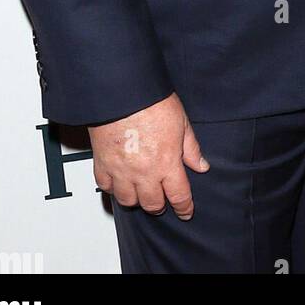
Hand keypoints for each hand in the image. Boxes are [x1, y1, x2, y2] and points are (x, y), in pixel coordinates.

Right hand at [89, 91, 208, 218]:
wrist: (122, 92)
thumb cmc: (152, 102)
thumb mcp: (182, 122)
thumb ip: (191, 148)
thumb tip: (201, 166)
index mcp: (167, 162)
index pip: (179, 196)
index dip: (184, 208)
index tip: (185, 211)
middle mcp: (144, 172)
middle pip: (152, 204)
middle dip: (160, 204)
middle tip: (162, 198)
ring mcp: (121, 171)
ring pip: (128, 201)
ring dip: (136, 198)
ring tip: (141, 189)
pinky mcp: (102, 165)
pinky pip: (106, 188)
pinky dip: (114, 188)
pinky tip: (120, 180)